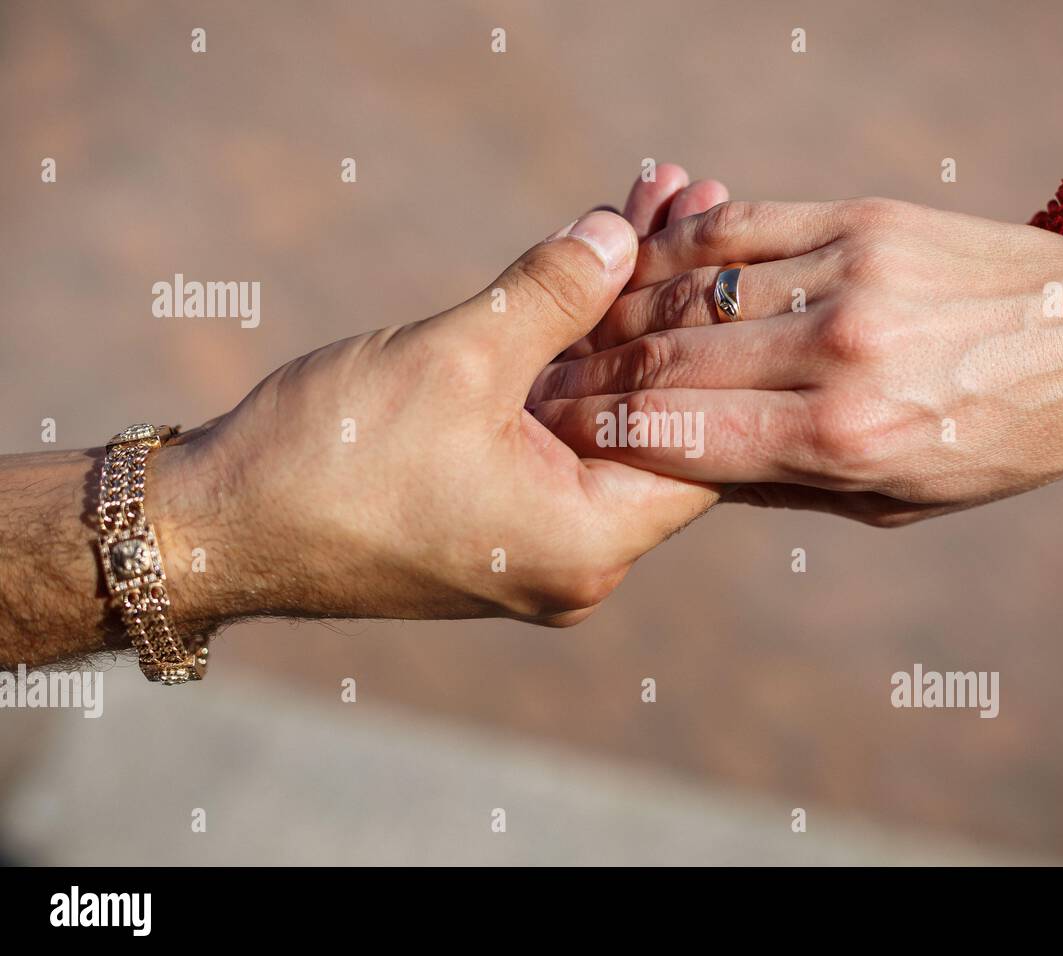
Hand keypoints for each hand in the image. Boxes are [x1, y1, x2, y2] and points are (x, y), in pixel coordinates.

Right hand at [158, 211, 716, 627]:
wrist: (220, 527)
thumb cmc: (329, 458)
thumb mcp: (457, 358)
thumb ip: (554, 293)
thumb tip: (624, 235)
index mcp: (586, 542)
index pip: (701, 439)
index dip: (709, 332)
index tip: (718, 247)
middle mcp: (578, 560)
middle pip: (651, 418)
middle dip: (659, 308)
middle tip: (684, 209)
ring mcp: (539, 545)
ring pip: (600, 419)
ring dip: (610, 325)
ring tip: (642, 220)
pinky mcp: (500, 522)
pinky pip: (556, 434)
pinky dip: (566, 364)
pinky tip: (584, 280)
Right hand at [527, 197, 1062, 524]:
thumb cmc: (993, 442)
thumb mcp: (892, 503)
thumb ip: (781, 483)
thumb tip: (680, 465)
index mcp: (842, 441)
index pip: (675, 436)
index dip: (597, 436)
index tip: (556, 435)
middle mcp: (835, 354)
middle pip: (664, 362)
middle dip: (589, 379)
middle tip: (545, 385)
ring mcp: (846, 275)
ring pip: (687, 290)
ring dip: (617, 314)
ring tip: (580, 333)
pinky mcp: (859, 218)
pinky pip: (736, 229)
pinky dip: (673, 248)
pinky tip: (638, 267)